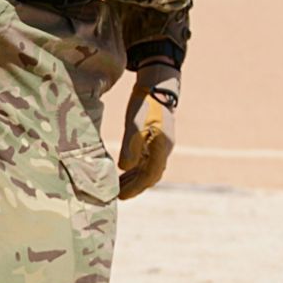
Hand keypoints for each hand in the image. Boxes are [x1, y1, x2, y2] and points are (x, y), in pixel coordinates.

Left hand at [117, 61, 178, 198]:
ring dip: (135, 179)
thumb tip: (124, 168)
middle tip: (118, 197)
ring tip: (119, 188)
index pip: (150, 175)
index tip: (121, 197)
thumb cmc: (145, 104)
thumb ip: (130, 147)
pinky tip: (125, 172)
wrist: (157, 86)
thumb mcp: (134, 124)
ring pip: (148, 169)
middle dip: (135, 187)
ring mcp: (161, 145)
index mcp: (162, 147)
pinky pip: (146, 160)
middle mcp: (164, 149)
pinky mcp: (156, 140)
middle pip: (150, 175)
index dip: (136, 188)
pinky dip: (136, 169)